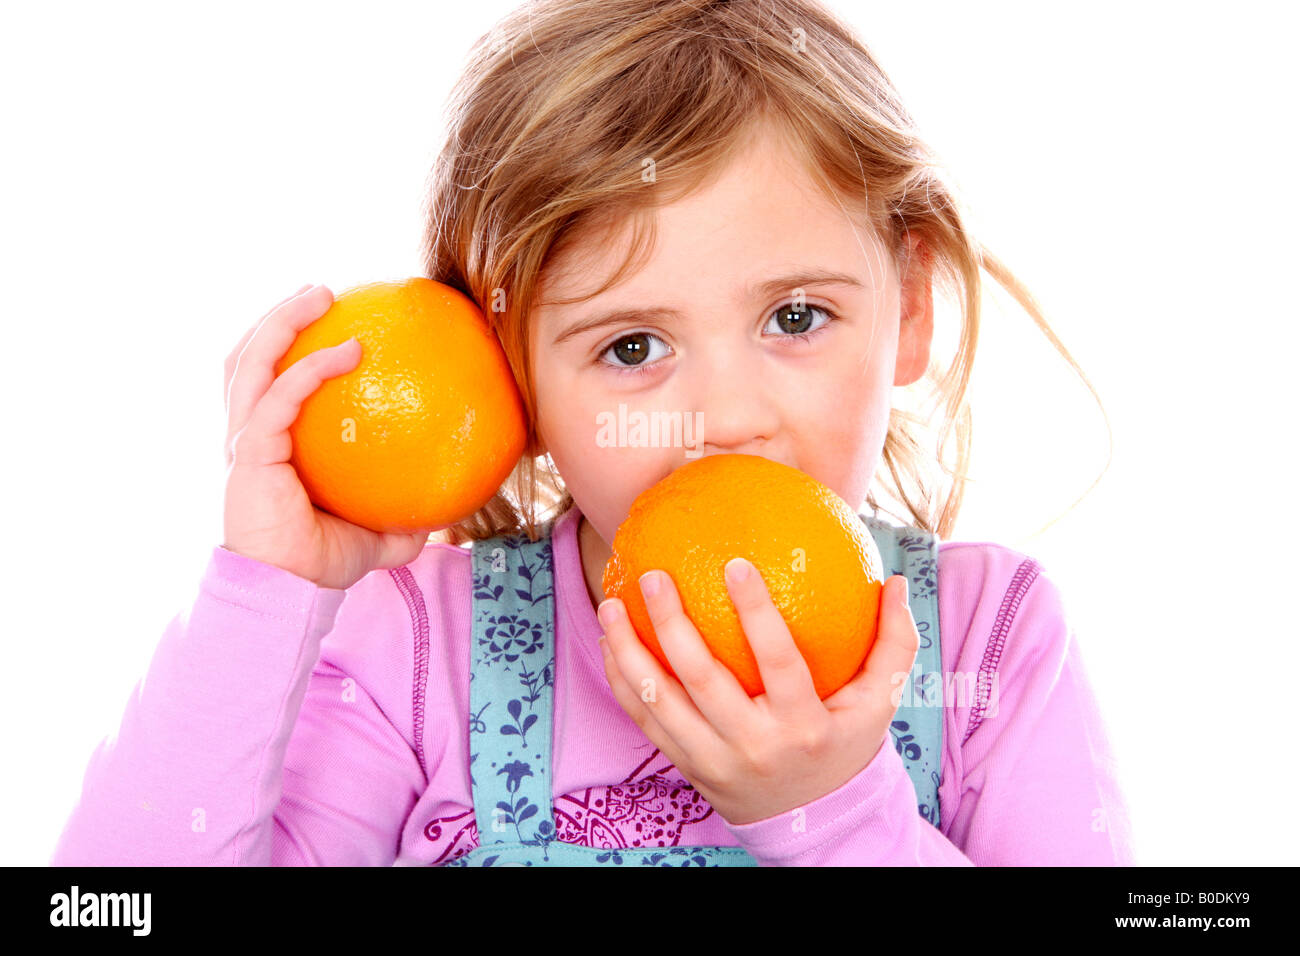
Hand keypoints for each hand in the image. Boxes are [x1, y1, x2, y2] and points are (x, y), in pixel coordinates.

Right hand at [222, 284, 432, 589]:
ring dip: (281, 320)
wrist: (288, 593)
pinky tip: (347, 349)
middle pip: (247, 356)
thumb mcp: (376, 537)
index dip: (286, 344)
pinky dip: (309, 367)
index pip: (267, 382)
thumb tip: (446, 509)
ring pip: (250, 361)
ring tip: (318, 293)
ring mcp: (244, 442)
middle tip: (321, 290)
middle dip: (277, 315)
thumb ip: (403, 519)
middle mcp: (247, 436)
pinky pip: (279, 397)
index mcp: (267, 446)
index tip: (328, 318)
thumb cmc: (321, 565)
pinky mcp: (250, 453)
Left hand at [596, 559, 919, 825]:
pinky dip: (623, 681)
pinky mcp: (688, 766)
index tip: (735, 564)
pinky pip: (646, 721)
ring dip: (630, 652)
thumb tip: (897, 580)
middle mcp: (755, 745)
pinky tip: (612, 642)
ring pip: (661, 702)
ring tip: (610, 607)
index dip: (757, 614)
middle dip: (672, 624)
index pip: (778, 662)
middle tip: (653, 576)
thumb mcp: (879, 703)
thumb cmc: (844, 742)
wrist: (812, 821)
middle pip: (704, 680)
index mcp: (804, 725)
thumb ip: (893, 643)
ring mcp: (715, 760)